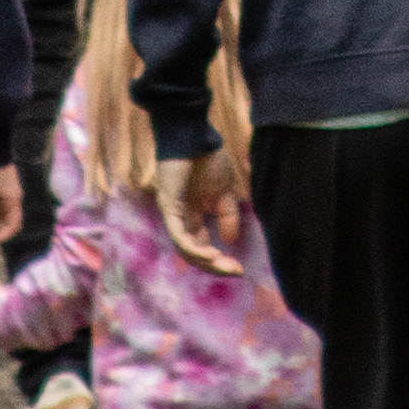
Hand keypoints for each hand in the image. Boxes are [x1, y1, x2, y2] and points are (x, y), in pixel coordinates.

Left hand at [156, 157, 243, 276]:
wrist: (195, 137)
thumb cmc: (207, 159)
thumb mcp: (223, 192)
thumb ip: (226, 215)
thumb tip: (230, 240)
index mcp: (191, 216)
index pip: (200, 247)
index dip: (218, 260)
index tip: (239, 268)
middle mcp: (180, 219)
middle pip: (193, 253)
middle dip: (214, 266)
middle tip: (235, 272)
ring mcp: (172, 214)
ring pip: (185, 249)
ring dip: (205, 261)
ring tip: (222, 264)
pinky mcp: (169, 207)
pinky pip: (178, 235)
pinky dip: (193, 248)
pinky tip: (210, 253)